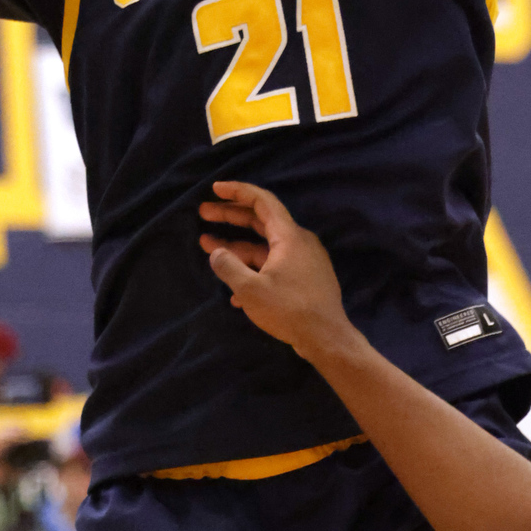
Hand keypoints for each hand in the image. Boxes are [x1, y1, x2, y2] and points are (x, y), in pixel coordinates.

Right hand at [199, 181, 358, 364]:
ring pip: (265, 246)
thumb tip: (216, 253)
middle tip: (203, 213)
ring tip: (208, 247)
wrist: (327, 341)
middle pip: (260, 221)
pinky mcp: (305, 279)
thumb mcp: (250, 289)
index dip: (237, 191)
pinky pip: (274, 265)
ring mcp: (304, 261)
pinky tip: (234, 290)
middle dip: (230, 217)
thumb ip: (229, 266)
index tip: (215, 189)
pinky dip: (253, 269)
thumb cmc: (289, 310)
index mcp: (289, 236)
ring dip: (237, 246)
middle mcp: (299, 242)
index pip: (262, 201)